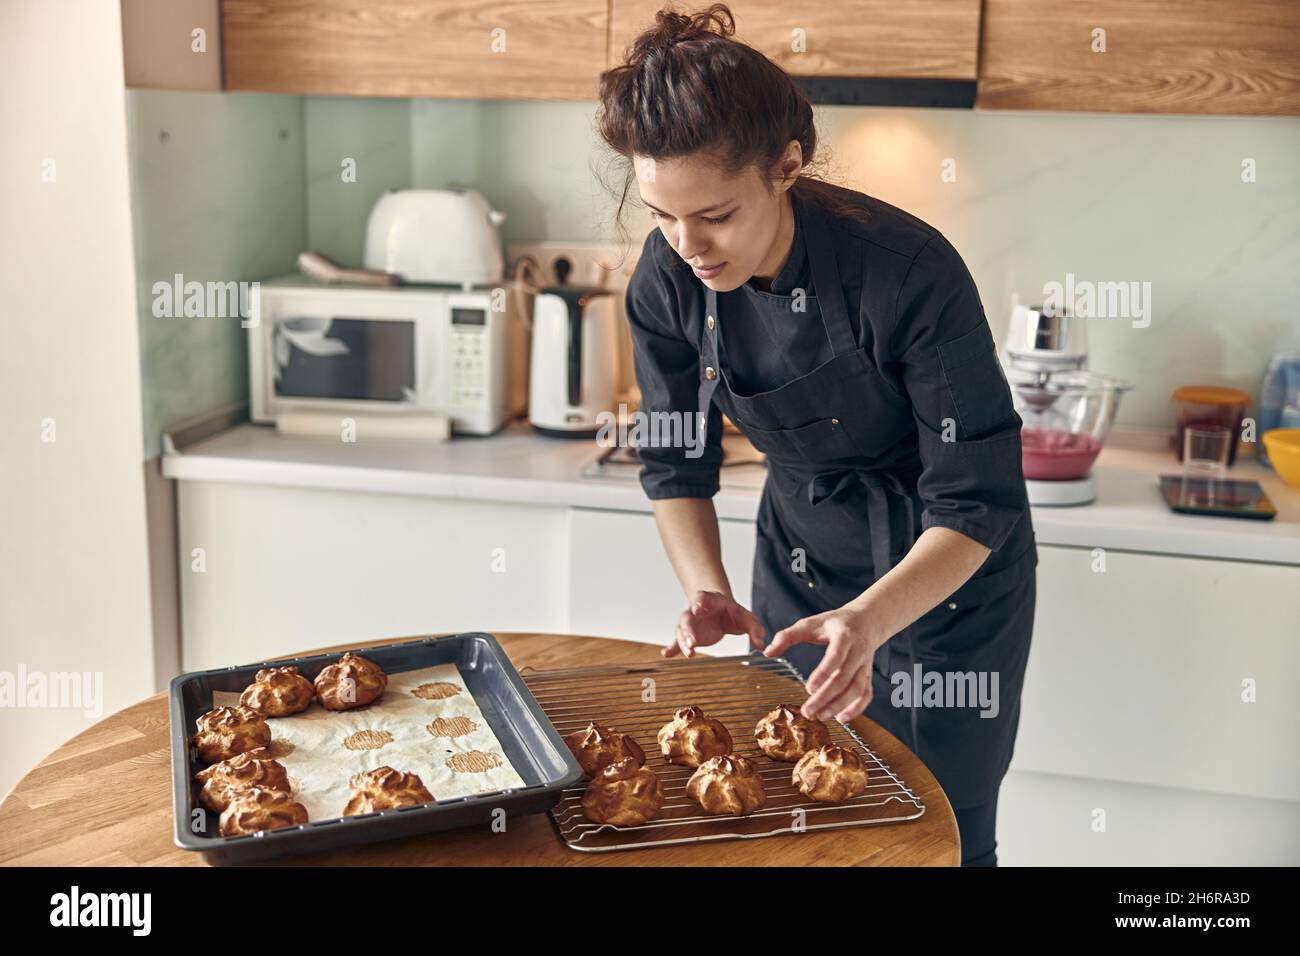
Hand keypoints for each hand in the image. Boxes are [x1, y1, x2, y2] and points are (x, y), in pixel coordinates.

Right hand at [664, 590, 765, 657]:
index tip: (697, 608)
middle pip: (688, 617)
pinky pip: (678, 641)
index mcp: (711, 601)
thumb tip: (760, 645)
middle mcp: (696, 610)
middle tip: (693, 641)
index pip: (702, 597)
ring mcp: (690, 623)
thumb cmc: (734, 614)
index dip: (699, 602)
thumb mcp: (748, 619)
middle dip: (689, 629)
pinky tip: (667, 654)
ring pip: (682, 630)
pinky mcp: (688, 635)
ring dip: (683, 641)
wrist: (724, 613)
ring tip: (690, 653)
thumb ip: (755, 630)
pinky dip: (672, 647)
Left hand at [763, 605, 884, 722]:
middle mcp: (858, 651)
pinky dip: (856, 708)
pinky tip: (841, 718)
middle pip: (844, 678)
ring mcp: (865, 664)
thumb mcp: (810, 623)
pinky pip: (866, 694)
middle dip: (826, 697)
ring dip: (840, 705)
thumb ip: (787, 636)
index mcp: (843, 635)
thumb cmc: (835, 623)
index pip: (836, 656)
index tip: (808, 689)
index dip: (823, 673)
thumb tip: (768, 652)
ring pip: (857, 689)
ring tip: (821, 716)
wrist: (866, 621)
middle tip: (809, 711)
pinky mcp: (868, 675)